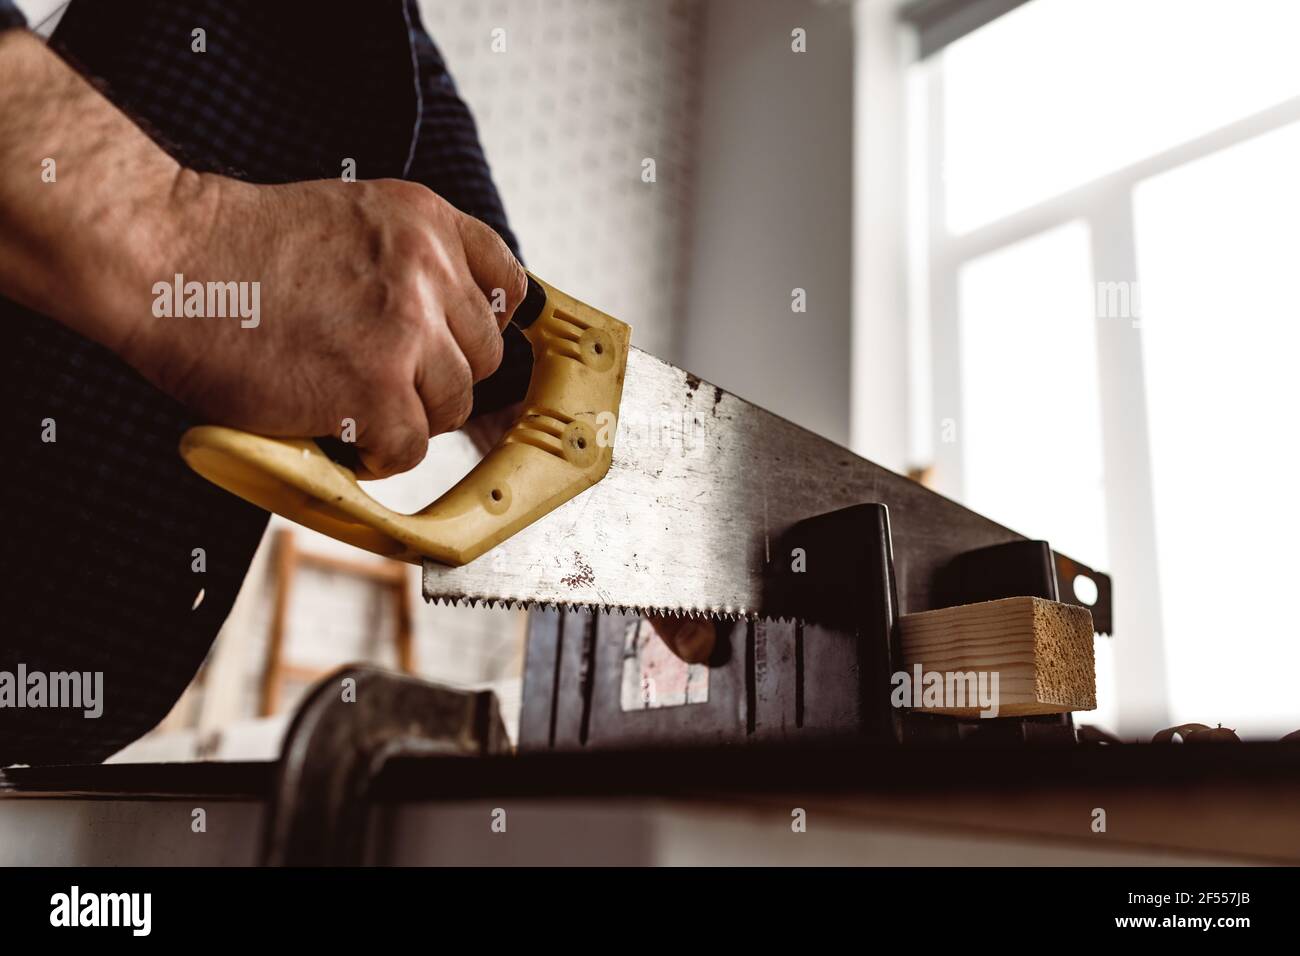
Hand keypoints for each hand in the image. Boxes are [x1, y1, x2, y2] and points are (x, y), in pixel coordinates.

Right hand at [121, 175, 526, 478]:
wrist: (166, 259)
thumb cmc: (236, 249)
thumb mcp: (348, 220)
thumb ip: (407, 262)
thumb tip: (450, 326)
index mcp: (424, 219)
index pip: (505, 284)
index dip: (480, 327)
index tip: (457, 349)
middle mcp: (427, 269)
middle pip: (481, 356)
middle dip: (437, 377)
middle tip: (382, 384)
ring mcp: (407, 330)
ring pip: (451, 405)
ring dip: (407, 418)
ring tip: (351, 407)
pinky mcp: (376, 390)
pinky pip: (410, 446)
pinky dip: (378, 454)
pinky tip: (340, 434)